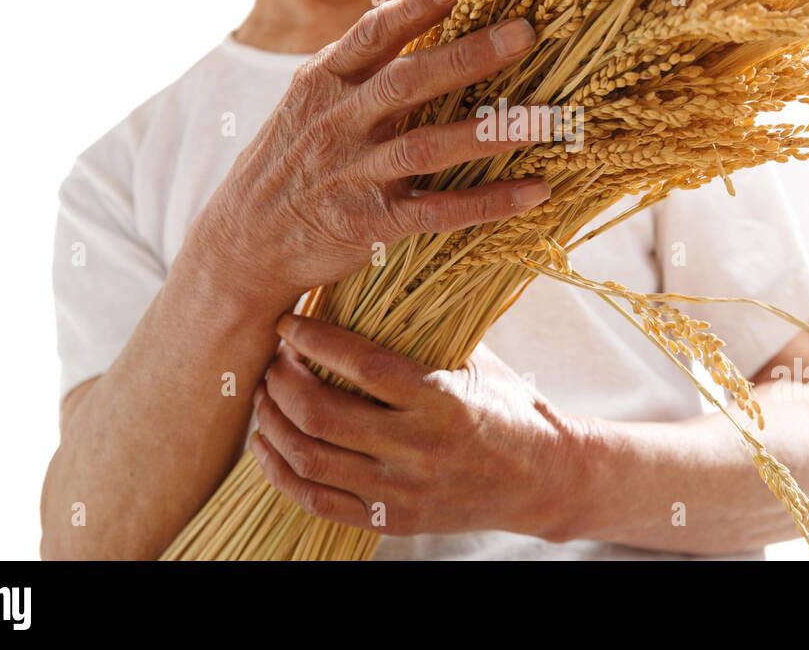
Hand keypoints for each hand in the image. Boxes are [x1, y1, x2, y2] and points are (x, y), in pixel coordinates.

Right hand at [187, 0, 549, 315]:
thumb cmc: (290, 158)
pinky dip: (490, 203)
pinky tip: (535, 191)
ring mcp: (355, 176)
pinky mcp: (371, 226)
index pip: (371, 35)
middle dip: (469, 56)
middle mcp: (337, 125)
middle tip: (525, 33)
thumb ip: (358, 63)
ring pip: (430, 147)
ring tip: (547, 117)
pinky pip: (439, 212)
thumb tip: (411, 6)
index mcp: (322, 84)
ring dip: (492, 131)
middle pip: (409, 83)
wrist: (242, 243)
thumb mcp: (308, 101)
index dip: (416, 6)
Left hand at [249, 313, 586, 540]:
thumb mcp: (476, 362)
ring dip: (273, 423)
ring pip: (309, 459)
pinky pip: (317, 501)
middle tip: (272, 362)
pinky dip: (280, 474)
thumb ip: (426, 334)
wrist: (543, 479)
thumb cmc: (508, 407)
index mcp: (440, 399)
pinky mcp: (393, 520)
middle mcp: (418, 447)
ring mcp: (402, 490)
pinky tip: (268, 447)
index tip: (288, 323)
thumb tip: (370, 287)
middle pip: (320, 413)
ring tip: (265, 398)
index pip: (359, 364)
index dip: (312, 339)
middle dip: (280, 381)